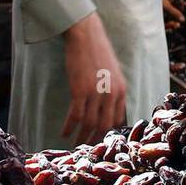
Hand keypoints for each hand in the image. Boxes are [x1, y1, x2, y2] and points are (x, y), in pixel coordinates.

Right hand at [62, 13, 126, 144]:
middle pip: (104, 126)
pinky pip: (75, 116)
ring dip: (81, 137)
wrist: (85, 35)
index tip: (100, 140)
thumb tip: (107, 108)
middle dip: (95, 140)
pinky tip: (64, 133)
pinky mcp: (80, 90)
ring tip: (74, 145)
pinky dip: (69, 127)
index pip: (117, 119)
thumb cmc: (97, 51)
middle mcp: (112, 94)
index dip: (108, 132)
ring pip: (89, 124)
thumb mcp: (112, 72)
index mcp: (121, 90)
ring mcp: (97, 93)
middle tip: (87, 148)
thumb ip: (112, 90)